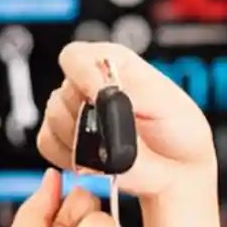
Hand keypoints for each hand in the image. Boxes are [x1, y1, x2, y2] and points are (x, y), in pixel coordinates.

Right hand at [37, 41, 215, 198]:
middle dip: (90, 115)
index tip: (101, 99)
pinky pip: (47, 143)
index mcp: (114, 64)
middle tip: (121, 132)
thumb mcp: (168, 104)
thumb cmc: (179, 132)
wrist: (179, 169)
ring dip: (83, 138)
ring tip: (115, 147)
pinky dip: (69, 155)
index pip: (77, 57)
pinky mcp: (61, 140)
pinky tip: (96, 158)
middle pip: (63, 91)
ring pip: (55, 118)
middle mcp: (90, 84)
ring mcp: (74, 111)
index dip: (84, 77)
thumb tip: (103, 94)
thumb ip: (133, 92)